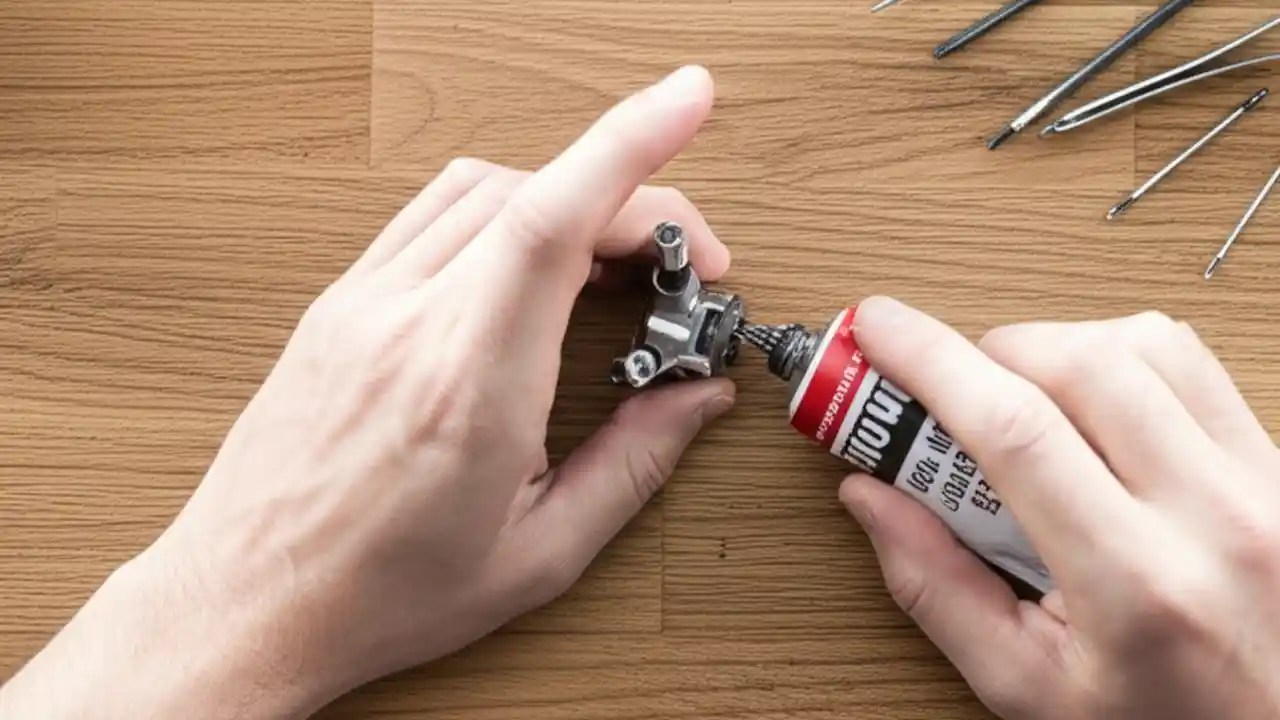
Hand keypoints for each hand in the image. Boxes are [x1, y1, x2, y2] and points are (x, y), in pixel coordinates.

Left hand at [0, 66, 734, 719]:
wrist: (250, 601)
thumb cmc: (380, 593)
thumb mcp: (538, 554)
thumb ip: (633, 464)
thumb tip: (695, 399)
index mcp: (468, 385)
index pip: (555, 220)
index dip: (631, 143)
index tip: (688, 101)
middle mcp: (408, 324)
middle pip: (535, 195)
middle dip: (633, 198)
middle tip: (685, 263)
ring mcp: (363, 303)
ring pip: (482, 191)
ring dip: (566, 198)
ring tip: (615, 258)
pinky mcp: (339, 304)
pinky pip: (431, 215)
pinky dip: (502, 209)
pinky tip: (530, 256)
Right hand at [841, 297, 1279, 718]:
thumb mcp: (1028, 688)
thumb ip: (937, 589)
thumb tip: (869, 496)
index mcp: (1137, 587)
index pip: (1016, 430)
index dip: (930, 363)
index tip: (879, 329)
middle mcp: (1215, 519)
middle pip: (1079, 364)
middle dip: (986, 352)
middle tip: (941, 390)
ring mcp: (1263, 486)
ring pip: (1146, 345)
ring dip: (1058, 348)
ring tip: (1020, 400)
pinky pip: (1196, 367)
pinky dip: (1125, 360)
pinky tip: (1092, 407)